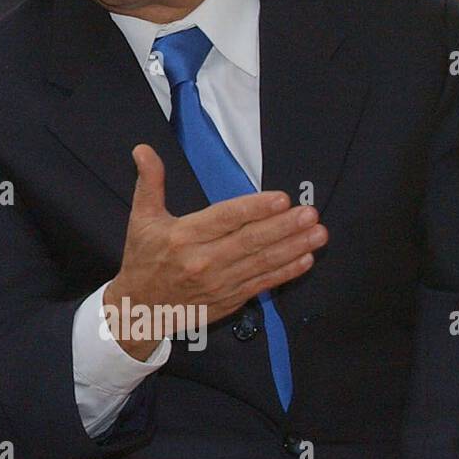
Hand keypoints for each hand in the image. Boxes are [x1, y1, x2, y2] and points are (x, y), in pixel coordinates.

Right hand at [104, 145, 326, 359]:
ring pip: (261, 263)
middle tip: (311, 213)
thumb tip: (143, 149)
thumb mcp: (141, 218)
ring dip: (293, 248)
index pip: (225, 219)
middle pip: (250, 242)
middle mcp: (203, 261)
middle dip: (284, 227)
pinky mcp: (230, 299)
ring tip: (318, 233)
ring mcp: (219, 283)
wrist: (140, 308)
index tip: (282, 199)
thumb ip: (149, 182)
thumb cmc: (144, 259)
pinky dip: (286, 273)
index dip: (255, 209)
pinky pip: (262, 284)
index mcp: (183, 237)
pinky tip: (306, 260)